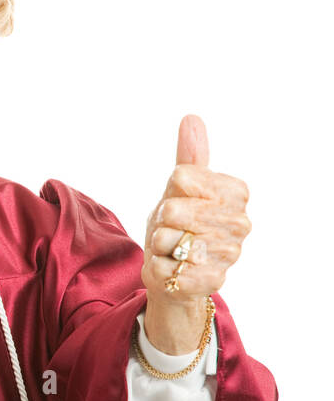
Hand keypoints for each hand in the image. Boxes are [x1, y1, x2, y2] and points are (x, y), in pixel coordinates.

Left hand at [141, 114, 251, 352]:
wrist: (174, 268)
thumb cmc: (178, 222)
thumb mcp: (179, 186)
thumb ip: (189, 155)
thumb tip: (192, 118)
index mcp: (236, 192)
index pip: (184, 178)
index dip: (171, 191)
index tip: (180, 201)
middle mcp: (240, 223)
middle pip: (174, 210)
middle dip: (161, 221)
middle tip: (170, 228)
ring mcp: (230, 254)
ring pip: (168, 241)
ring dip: (159, 246)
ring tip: (172, 249)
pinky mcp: (214, 282)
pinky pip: (168, 270)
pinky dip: (160, 269)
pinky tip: (173, 269)